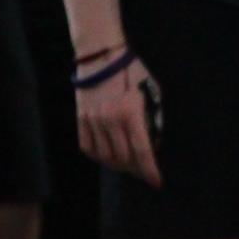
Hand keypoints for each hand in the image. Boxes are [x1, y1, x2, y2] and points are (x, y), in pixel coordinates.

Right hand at [76, 55, 163, 188]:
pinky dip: (100, 156)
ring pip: (106, 157)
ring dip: (120, 164)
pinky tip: (110, 155)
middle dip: (137, 169)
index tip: (157, 182)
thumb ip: (154, 117)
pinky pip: (88, 148)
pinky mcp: (80, 120)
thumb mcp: (151, 90)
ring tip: (130, 164)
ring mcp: (93, 121)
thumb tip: (156, 142)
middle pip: (124, 158)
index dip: (150, 170)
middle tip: (146, 171)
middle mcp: (110, 120)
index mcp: (131, 113)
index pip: (142, 151)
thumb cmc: (133, 71)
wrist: (102, 56)